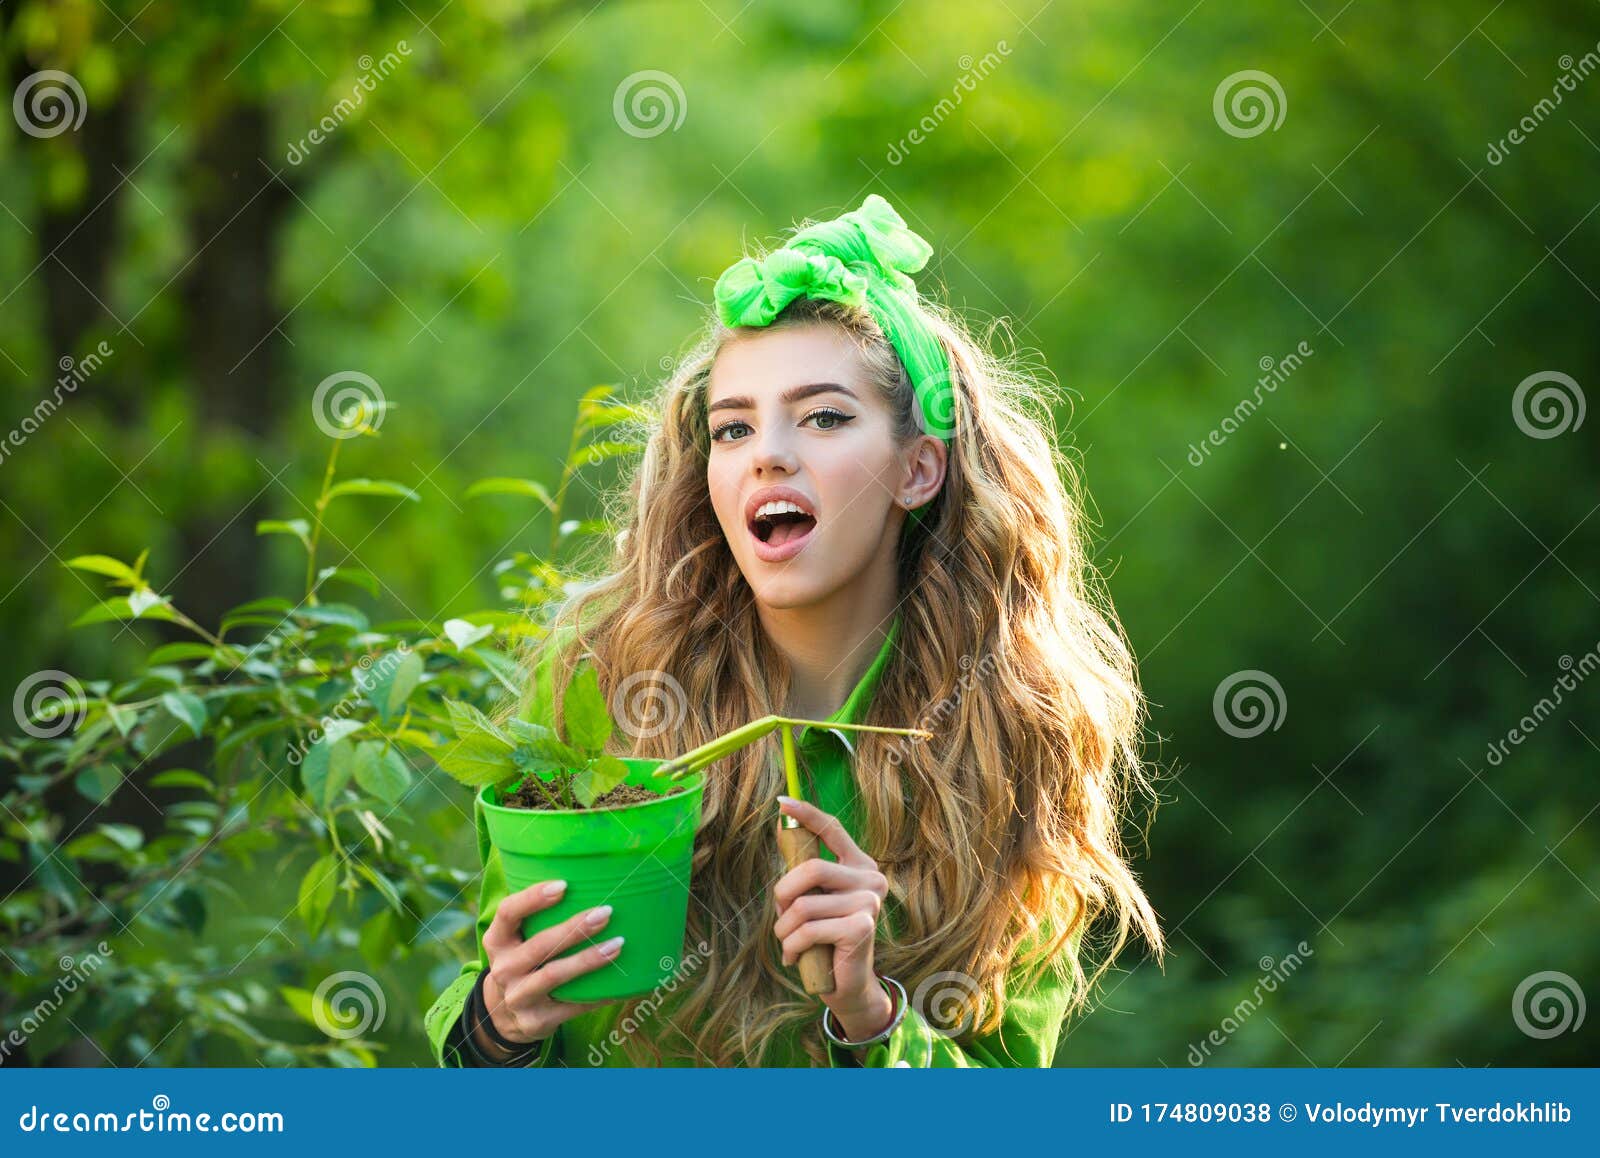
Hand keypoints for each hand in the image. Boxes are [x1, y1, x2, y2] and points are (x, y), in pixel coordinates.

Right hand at [477, 879, 621, 1054]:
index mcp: (497, 941)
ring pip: (555, 976)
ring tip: (618, 944)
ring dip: (588, 960)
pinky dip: (599, 994)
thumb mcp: (513, 940)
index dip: (533, 898)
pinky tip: (622, 984)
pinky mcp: (537, 1021)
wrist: (502, 1016)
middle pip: (540, 946)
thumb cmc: (520, 961)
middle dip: (574, 929)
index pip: (508, 913)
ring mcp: (518, 997)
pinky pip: (573, 1006)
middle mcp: (503, 969)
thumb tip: (585, 878)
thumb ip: (535, 916)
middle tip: (606, 912)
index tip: (564, 885)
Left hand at [772, 796, 894, 1040]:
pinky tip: (794, 958)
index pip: (832, 829)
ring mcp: (869, 903)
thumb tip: (784, 833)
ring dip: (784, 928)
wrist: (847, 985)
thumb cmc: (825, 939)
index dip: (806, 814)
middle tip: (781, 915)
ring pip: (803, 905)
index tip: (781, 803)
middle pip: (811, 868)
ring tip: (788, 942)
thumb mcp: (814, 901)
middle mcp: (870, 879)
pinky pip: (808, 930)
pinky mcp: (861, 928)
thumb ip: (805, 875)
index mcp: (859, 865)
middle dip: (783, 893)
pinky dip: (791, 947)